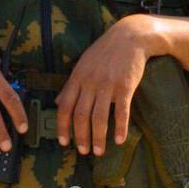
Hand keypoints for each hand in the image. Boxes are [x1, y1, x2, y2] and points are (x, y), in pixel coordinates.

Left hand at [55, 14, 156, 155]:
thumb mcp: (83, 64)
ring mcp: (108, 84)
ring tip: (99, 151)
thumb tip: (58, 102)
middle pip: (81, 115)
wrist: (131, 36)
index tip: (64, 142)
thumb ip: (71, 84)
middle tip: (83, 151)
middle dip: (80, 137)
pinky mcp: (125, 86)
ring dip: (98, 137)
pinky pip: (121, 111)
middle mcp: (90, 82)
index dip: (62, 126)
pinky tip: (120, 140)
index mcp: (78, 77)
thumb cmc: (105, 51)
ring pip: (99, 117)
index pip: (64, 106)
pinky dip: (120, 127)